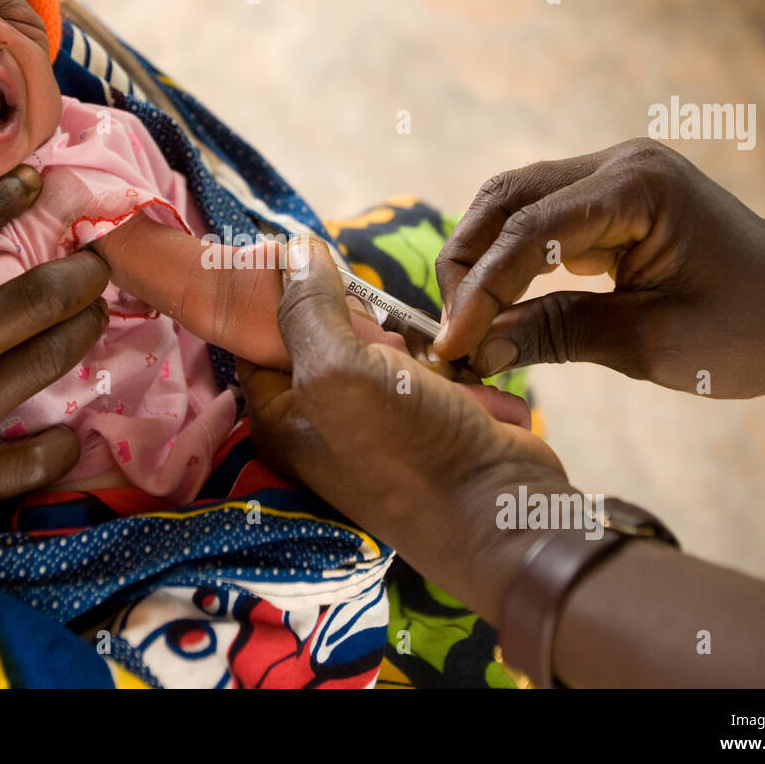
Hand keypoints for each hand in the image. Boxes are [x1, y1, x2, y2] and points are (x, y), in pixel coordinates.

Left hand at [239, 237, 566, 626]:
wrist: (503, 513)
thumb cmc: (408, 448)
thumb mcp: (339, 368)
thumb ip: (310, 307)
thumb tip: (294, 249)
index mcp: (281, 416)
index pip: (261, 336)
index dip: (288, 298)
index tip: (323, 275)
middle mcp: (322, 422)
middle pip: (331, 334)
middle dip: (369, 327)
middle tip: (391, 349)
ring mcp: (380, 424)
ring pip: (390, 349)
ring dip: (421, 351)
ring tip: (436, 373)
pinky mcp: (431, 422)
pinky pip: (435, 373)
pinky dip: (457, 374)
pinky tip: (472, 392)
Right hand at [433, 138, 764, 397]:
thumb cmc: (754, 329)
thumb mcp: (651, 343)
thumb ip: (556, 336)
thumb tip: (477, 349)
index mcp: (638, 188)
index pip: (528, 233)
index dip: (479, 292)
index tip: (451, 345)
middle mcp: (618, 165)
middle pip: (505, 200)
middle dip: (466, 265)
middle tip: (449, 331)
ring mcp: (612, 176)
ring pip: (511, 204)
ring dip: (480, 259)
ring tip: (464, 320)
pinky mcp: (609, 200)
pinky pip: (537, 219)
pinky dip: (508, 259)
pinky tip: (497, 304)